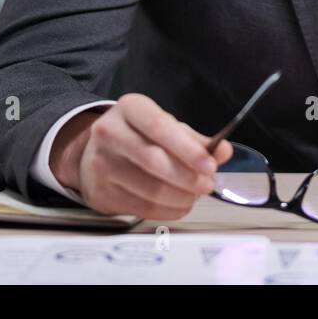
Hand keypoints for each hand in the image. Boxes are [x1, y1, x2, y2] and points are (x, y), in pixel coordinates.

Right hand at [51, 93, 232, 219]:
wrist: (94, 152)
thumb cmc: (138, 136)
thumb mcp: (166, 126)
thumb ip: (195, 139)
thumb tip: (223, 152)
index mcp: (130, 108)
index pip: (160, 128)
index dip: (188, 150)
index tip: (210, 165)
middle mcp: (109, 132)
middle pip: (154, 160)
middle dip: (188, 177)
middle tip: (207, 184)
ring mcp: (101, 164)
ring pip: (150, 188)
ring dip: (181, 197)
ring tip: (194, 194)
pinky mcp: (100, 192)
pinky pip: (142, 207)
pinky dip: (168, 210)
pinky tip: (179, 204)